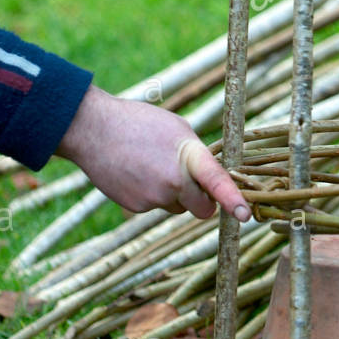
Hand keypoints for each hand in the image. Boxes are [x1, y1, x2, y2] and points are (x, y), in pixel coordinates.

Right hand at [56, 85, 251, 221]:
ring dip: (173, 194)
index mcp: (188, 156)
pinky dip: (150, 194)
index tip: (245, 215)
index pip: (216, 181)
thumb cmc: (139, 122)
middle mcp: (173, 181)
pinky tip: (136, 172)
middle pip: (201, 209)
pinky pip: (154, 206)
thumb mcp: (177, 129)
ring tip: (151, 165)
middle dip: (202, 202)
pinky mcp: (135, 207)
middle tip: (191, 182)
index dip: (234, 199)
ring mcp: (153, 198)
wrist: (92, 129)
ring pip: (176, 207)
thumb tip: (210, 178)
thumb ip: (197, 155)